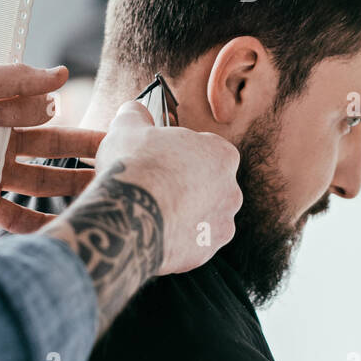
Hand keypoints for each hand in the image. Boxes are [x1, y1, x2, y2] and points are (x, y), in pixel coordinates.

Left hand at [0, 64, 102, 218]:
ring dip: (69, 186)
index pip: (37, 111)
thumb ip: (15, 78)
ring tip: (102, 193)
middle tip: (119, 155)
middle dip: (82, 150)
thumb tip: (64, 73)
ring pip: (39, 180)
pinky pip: (11, 215)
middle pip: (50, 146)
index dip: (25, 113)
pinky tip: (61, 231)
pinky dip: (34, 224)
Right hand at [42, 101, 241, 333]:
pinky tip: (155, 233)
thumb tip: (133, 109)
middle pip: (208, 186)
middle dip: (185, 188)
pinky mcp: (207, 251)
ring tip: (153, 214)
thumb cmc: (135, 165)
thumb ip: (136, 115)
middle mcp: (232, 190)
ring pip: (203, 217)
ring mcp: (222, 223)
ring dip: (184, 216)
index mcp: (222, 155)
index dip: (181, 157)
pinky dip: (177, 240)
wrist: (131, 215)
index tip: (162, 162)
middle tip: (156, 189)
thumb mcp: (128, 128)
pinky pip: (192, 243)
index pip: (208, 152)